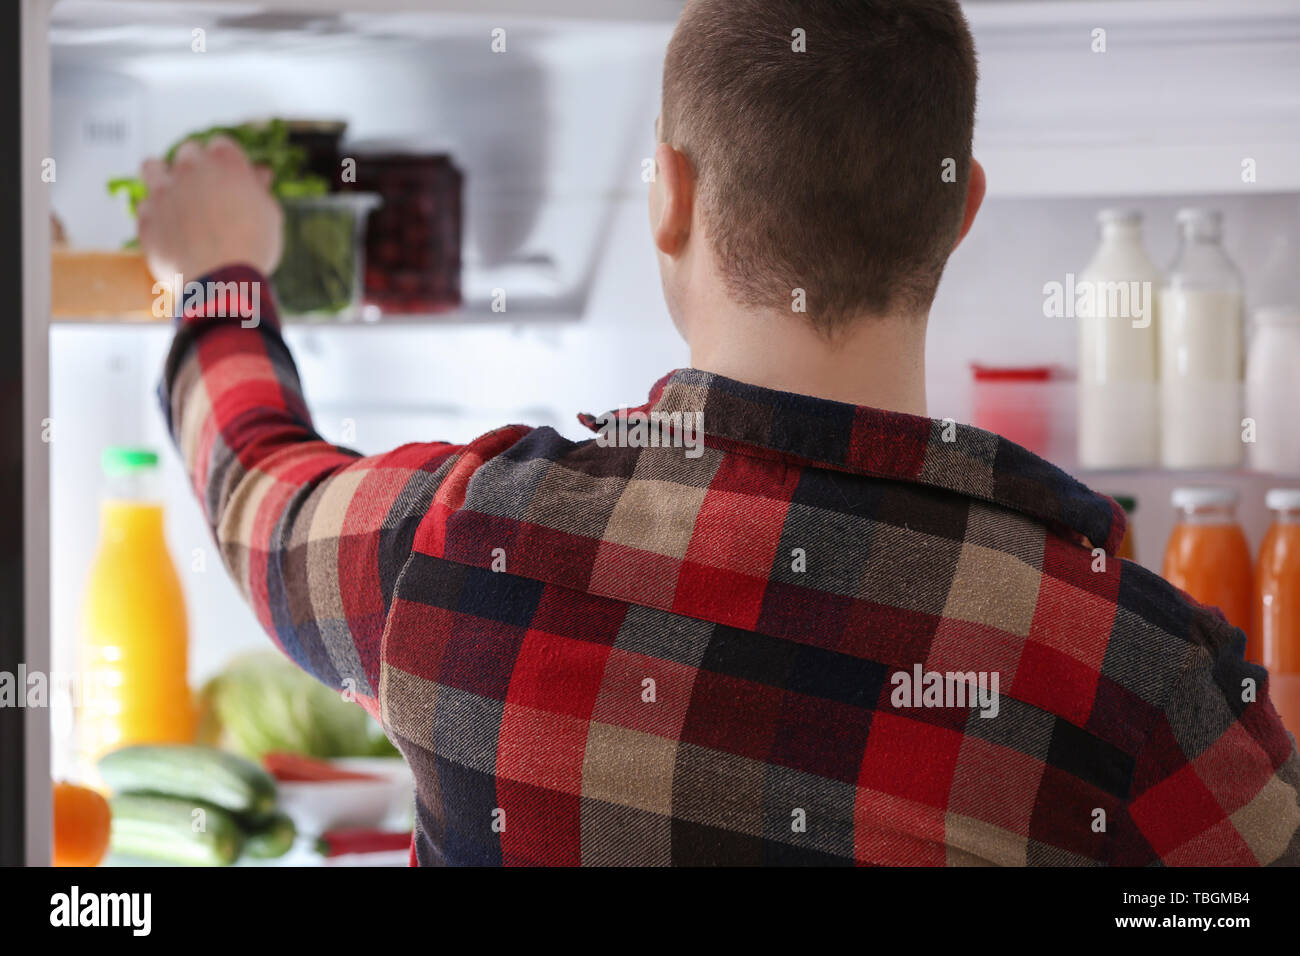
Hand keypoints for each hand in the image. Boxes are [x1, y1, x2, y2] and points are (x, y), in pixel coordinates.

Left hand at [137, 135, 282, 281]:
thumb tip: (259, 174)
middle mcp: (190, 168)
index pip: (222, 145)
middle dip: (197, 167)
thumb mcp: (269, 214)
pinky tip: (170, 230)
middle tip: (207, 190)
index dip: (228, 163)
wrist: (222, 281)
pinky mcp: (147, 217)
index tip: (233, 179)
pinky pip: (145, 208)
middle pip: (188, 152)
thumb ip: (258, 189)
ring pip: (152, 167)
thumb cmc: (253, 247)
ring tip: (174, 195)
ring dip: (163, 176)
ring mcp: (163, 191)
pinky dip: (155, 215)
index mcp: (224, 162)